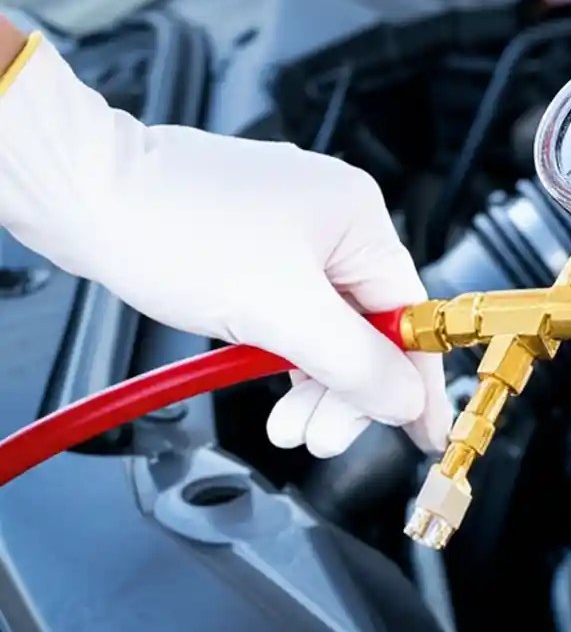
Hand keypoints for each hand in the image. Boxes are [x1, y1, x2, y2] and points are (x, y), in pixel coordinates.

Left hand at [0, 34, 449, 456]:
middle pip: (368, 326)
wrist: (83, 193)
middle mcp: (333, 217)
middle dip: (347, 391)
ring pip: (328, 327)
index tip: (426, 431)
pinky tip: (276, 390)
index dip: (417, 380)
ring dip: (313, 385)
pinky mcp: (254, 248)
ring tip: (289, 427)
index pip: (410, 313)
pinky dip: (286, 358)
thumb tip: (404, 398)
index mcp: (357, 215)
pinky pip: (293, 315)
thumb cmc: (169, 224)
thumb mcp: (279, 311)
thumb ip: (354, 362)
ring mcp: (292, 231)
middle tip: (323, 438)